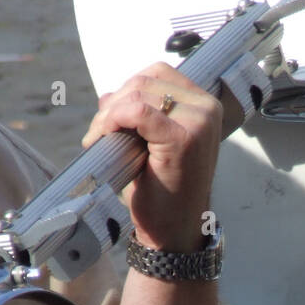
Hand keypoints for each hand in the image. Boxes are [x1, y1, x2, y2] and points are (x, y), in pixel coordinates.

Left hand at [81, 63, 222, 252]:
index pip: (157, 74)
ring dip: (109, 114)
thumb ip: (138, 115)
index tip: (110, 120)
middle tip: (98, 134)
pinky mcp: (183, 138)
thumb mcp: (151, 144)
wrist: (174, 230)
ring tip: (100, 139)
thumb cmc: (163, 191)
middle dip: (113, 104)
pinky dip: (113, 121)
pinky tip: (103, 139)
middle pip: (144, 80)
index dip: (126, 91)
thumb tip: (109, 95)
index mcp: (204, 106)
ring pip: (138, 92)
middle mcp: (207, 109)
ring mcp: (198, 123)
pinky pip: (137, 111)